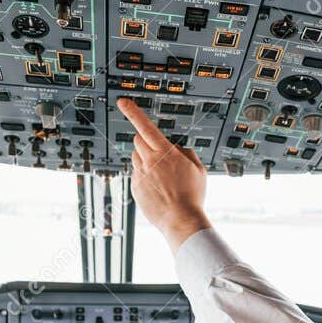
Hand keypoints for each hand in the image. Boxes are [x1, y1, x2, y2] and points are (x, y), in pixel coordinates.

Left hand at [116, 97, 210, 246]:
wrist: (181, 220)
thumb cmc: (192, 196)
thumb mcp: (198, 169)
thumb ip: (186, 153)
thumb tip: (177, 148)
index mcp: (165, 153)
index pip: (145, 126)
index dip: (133, 112)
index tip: (123, 102)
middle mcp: (149, 162)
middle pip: (137, 140)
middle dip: (144, 141)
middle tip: (156, 151)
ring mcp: (140, 175)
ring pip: (136, 157)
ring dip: (144, 159)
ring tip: (160, 175)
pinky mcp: (135, 187)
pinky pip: (136, 175)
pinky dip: (144, 177)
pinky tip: (157, 188)